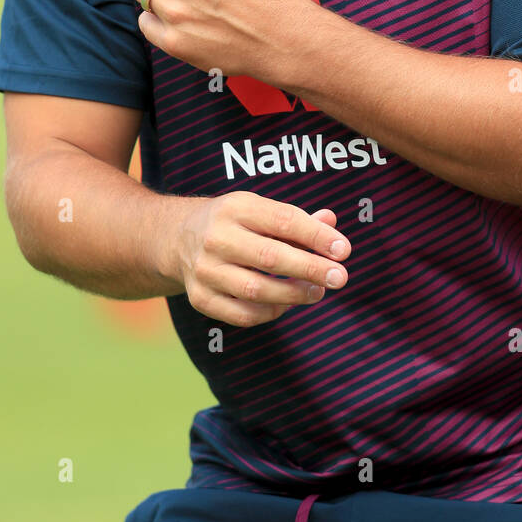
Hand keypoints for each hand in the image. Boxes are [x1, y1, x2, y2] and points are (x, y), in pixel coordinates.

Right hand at [172, 191, 349, 327]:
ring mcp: (204, 270)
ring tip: (318, 291)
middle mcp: (216, 237)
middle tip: (340, 277)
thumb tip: (331, 224)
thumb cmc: (234, 223)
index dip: (316, 236)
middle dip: (311, 268)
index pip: (283, 220)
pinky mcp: (200, 298)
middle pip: (270, 257)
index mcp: (236, 207)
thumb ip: (297, 219)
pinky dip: (271, 313)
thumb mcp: (260, 209)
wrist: (177, 237)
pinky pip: (243, 314)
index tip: (344, 250)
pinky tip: (287, 305)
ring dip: (294, 294)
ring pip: (256, 290)